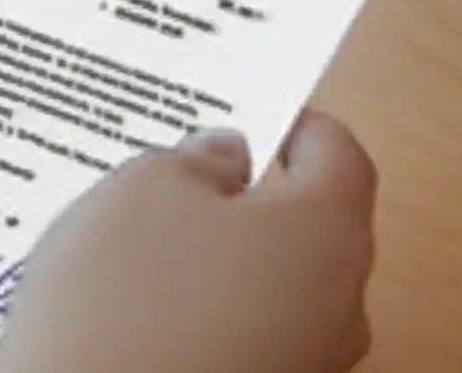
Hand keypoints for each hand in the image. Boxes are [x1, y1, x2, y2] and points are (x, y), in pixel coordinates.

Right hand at [0, 112, 376, 372]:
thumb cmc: (123, 308)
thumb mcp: (144, 187)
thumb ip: (196, 157)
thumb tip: (221, 160)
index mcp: (325, 232)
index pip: (338, 154)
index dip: (294, 123)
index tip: (257, 112)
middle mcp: (335, 304)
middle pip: (304, 223)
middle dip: (242, 193)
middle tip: (175, 172)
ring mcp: (301, 360)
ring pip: (267, 282)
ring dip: (217, 256)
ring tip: (135, 244)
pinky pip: (240, 330)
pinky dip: (200, 308)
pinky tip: (136, 304)